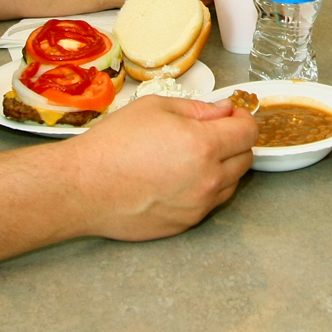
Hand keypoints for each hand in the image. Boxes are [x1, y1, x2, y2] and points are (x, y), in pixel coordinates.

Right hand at [63, 95, 256, 240]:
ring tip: (192, 157)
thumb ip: (198, 109)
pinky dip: (206, 189)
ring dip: (223, 167)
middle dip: (235, 142)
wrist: (83, 187)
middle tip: (211, 133)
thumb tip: (224, 111)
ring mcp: (198, 205)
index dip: (243, 118)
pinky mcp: (186, 224)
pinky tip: (179, 178)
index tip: (232, 115)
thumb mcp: (156, 107)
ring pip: (232, 183)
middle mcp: (208, 179)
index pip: (249, 132)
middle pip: (246, 158)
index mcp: (203, 145)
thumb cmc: (113, 144)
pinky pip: (211, 203)